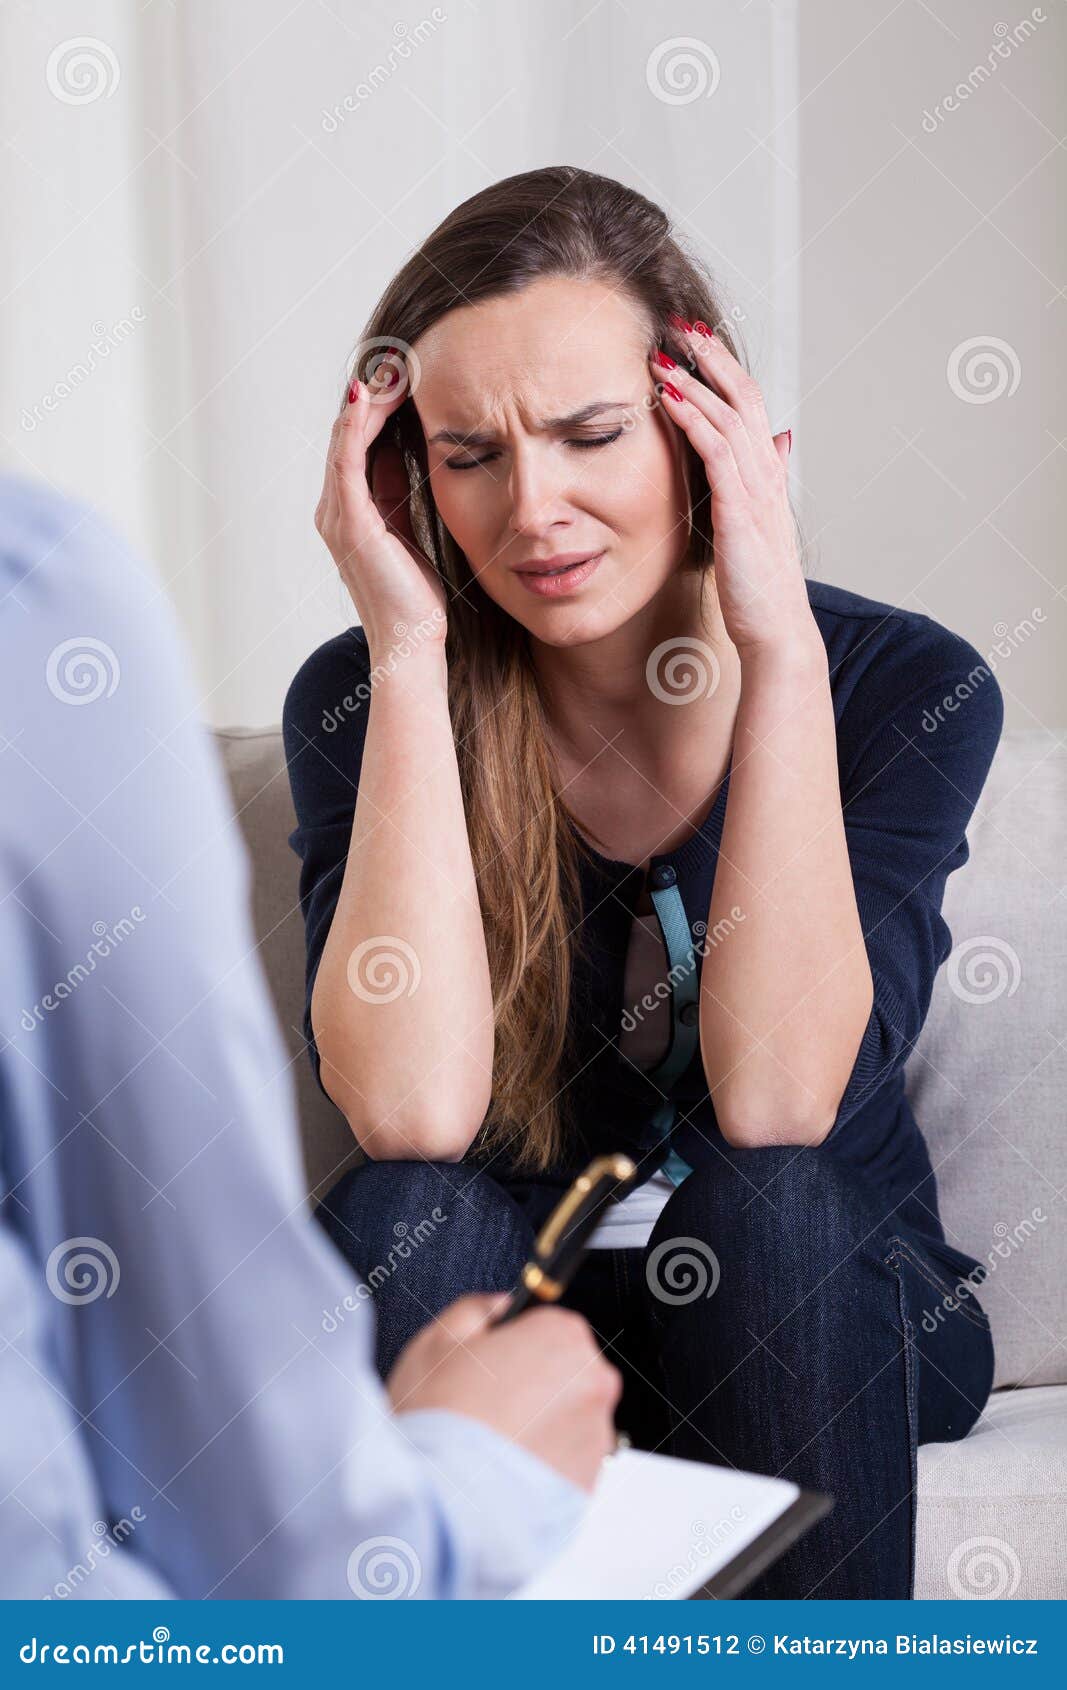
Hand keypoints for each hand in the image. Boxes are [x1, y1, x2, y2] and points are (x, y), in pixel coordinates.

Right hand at [315, 354, 447, 654]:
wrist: (411, 643)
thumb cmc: (415, 598)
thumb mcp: (410, 532)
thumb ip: (399, 493)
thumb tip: (404, 451)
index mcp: (350, 512)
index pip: (357, 445)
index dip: (375, 408)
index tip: (401, 375)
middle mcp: (336, 510)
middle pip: (348, 436)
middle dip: (370, 396)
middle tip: (395, 358)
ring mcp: (339, 516)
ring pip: (345, 441)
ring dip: (365, 400)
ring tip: (387, 366)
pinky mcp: (351, 523)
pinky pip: (348, 462)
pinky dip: (355, 426)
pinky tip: (367, 395)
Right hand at [386, 1292, 621, 1492]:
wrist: (444, 1504)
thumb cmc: (441, 1423)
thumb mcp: (438, 1340)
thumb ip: (476, 1308)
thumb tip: (497, 1305)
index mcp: (562, 1336)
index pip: (548, 1324)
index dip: (512, 1343)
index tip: (491, 1363)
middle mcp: (592, 1382)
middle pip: (564, 1371)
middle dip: (531, 1383)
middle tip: (484, 1405)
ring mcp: (595, 1435)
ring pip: (566, 1419)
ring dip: (539, 1426)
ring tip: (491, 1443)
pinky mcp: (588, 1483)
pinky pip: (565, 1463)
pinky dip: (542, 1465)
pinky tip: (503, 1470)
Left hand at [651, 325, 813, 656]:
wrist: (775, 629)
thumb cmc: (759, 585)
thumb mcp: (760, 523)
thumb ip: (765, 478)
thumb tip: (780, 440)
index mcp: (768, 473)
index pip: (749, 403)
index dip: (723, 367)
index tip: (694, 338)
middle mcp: (766, 472)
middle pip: (742, 394)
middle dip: (710, 355)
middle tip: (678, 321)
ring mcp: (756, 488)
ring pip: (728, 415)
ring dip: (694, 378)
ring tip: (662, 349)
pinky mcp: (740, 509)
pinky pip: (715, 450)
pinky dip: (692, 417)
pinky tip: (667, 396)